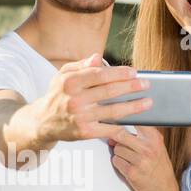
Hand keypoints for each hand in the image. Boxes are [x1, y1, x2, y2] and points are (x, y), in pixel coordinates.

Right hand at [30, 54, 151, 144]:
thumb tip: (98, 58)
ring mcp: (80, 117)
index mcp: (70, 82)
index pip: (100, 74)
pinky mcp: (84, 132)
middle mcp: (74, 99)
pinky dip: (123, 124)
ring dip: (133, 106)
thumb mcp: (63, 75)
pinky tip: (134, 120)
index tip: (134, 72)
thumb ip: (81, 65)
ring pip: (113, 110)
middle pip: (110, 91)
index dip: (120, 73)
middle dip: (131, 87)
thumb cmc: (58, 95)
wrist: (43, 122)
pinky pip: (108, 128)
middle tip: (146, 84)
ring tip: (147, 102)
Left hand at [108, 125, 175, 190]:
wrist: (163, 189)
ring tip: (130, 159)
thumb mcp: (156, 146)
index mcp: (155, 138)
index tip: (118, 121)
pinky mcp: (132, 172)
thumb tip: (116, 130)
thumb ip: (140, 136)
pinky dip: (119, 163)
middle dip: (117, 139)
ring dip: (119, 153)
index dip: (124, 121)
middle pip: (120, 134)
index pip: (135, 121)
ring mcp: (140, 160)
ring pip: (116, 149)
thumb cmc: (158, 167)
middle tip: (121, 144)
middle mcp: (148, 148)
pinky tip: (129, 167)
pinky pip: (116, 161)